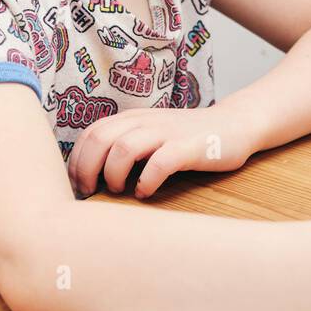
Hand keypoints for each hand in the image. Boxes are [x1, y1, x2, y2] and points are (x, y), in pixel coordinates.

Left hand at [66, 106, 258, 199]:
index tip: (77, 185)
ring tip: (120, 190)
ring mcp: (167, 132)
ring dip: (114, 174)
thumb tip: (92, 175)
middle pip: (100, 139)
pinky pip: (160, 163)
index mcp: (132, 119)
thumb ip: (125, 145)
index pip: (90, 133)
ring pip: (124, 148)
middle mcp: (145, 121)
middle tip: (90, 191)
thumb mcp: (151, 135)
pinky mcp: (189, 147)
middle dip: (87, 169)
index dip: (76, 160)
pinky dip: (147, 181)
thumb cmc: (188, 138)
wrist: (235, 125)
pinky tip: (146, 192)